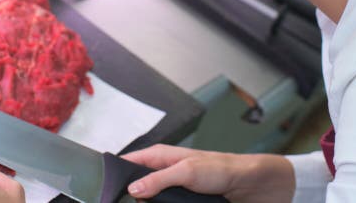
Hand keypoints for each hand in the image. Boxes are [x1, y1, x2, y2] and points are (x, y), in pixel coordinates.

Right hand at [122, 144, 294, 202]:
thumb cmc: (222, 168)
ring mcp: (174, 188)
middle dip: (129, 195)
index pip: (129, 162)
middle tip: (119, 202)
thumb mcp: (186, 171)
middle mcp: (165, 171)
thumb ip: (158, 179)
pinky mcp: (184, 202)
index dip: (115, 173)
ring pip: (150, 200)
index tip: (104, 187)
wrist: (251, 185)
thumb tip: (133, 189)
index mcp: (161, 156)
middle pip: (137, 186)